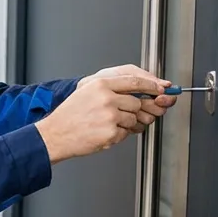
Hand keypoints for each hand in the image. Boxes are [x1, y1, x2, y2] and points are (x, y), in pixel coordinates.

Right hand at [36, 73, 168, 162]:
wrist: (55, 134)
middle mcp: (106, 98)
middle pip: (138, 102)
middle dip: (134, 110)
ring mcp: (110, 115)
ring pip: (134, 119)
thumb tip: (140, 91)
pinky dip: (118, 135)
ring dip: (126, 124)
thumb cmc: (70, 115)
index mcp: (100, 84)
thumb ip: (112, 89)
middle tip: (121, 115)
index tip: (161, 88)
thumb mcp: (87, 91)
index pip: (134, 81)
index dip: (152, 85)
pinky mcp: (111, 132)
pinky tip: (103, 132)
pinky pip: (127, 133)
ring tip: (106, 124)